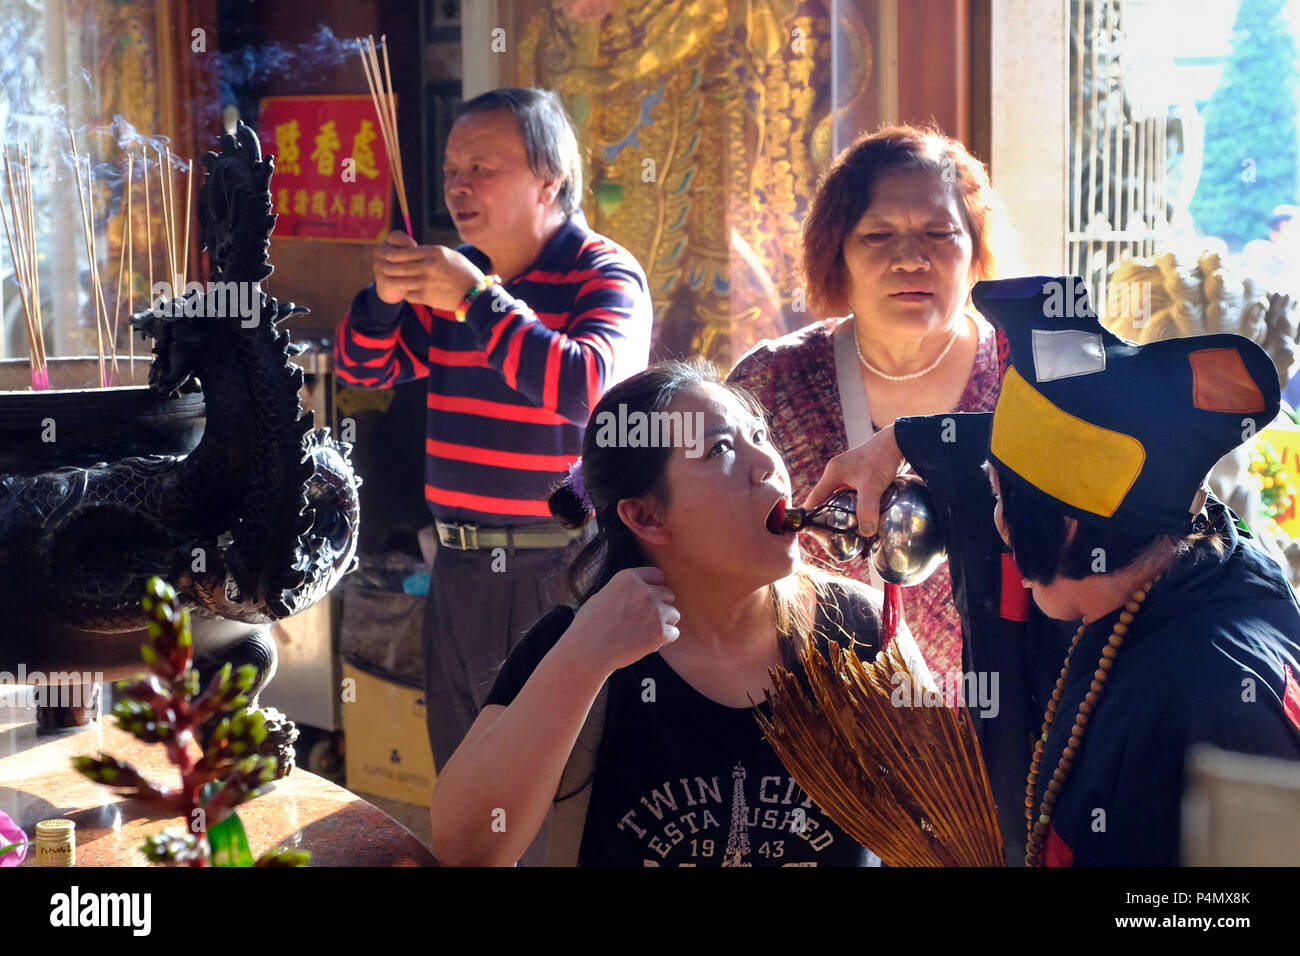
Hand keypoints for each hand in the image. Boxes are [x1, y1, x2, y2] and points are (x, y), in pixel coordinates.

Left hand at [371, 231, 484, 310]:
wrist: (476, 295)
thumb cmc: (465, 273)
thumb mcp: (450, 256)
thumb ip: (432, 253)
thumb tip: (414, 250)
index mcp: (435, 253)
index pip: (406, 252)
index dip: (393, 254)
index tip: (386, 254)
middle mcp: (429, 266)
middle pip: (399, 266)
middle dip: (387, 266)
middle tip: (379, 266)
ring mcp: (427, 282)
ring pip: (401, 280)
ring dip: (392, 280)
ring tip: (386, 279)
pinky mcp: (427, 297)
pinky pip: (408, 294)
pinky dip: (404, 292)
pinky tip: (403, 290)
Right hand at [567, 567, 679, 673]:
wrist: (587, 652)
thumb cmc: (589, 626)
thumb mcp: (602, 595)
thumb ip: (624, 590)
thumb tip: (638, 590)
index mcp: (628, 578)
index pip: (657, 575)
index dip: (653, 588)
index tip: (646, 600)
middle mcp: (644, 591)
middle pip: (668, 594)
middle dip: (660, 606)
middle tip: (643, 621)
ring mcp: (654, 611)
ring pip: (674, 614)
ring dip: (664, 623)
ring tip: (644, 633)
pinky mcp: (660, 632)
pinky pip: (673, 633)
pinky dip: (663, 640)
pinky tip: (646, 643)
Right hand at [804, 423, 906, 537]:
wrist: (900, 442)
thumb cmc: (881, 459)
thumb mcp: (871, 487)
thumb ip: (867, 510)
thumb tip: (866, 532)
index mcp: (833, 473)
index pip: (815, 497)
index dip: (810, 514)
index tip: (808, 530)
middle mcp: (839, 472)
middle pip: (827, 498)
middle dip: (829, 515)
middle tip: (830, 533)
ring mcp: (851, 474)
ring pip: (842, 497)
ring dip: (844, 510)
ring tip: (846, 528)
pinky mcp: (863, 476)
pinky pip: (854, 494)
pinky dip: (856, 505)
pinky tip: (862, 515)